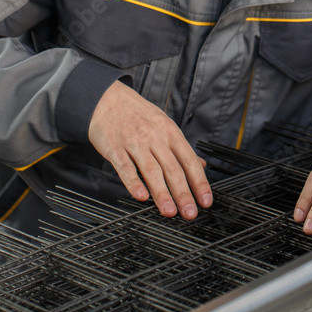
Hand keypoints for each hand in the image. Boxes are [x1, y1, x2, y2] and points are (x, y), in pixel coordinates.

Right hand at [88, 81, 211, 219]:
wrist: (106, 98)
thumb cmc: (137, 114)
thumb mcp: (163, 124)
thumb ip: (180, 147)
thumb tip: (201, 165)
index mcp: (170, 132)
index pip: (189, 160)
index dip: (199, 182)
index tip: (205, 201)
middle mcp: (155, 137)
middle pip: (173, 168)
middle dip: (183, 193)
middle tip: (190, 213)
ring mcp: (134, 142)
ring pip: (151, 170)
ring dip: (162, 193)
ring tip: (169, 211)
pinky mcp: (114, 147)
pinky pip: (125, 167)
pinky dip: (133, 182)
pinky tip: (141, 196)